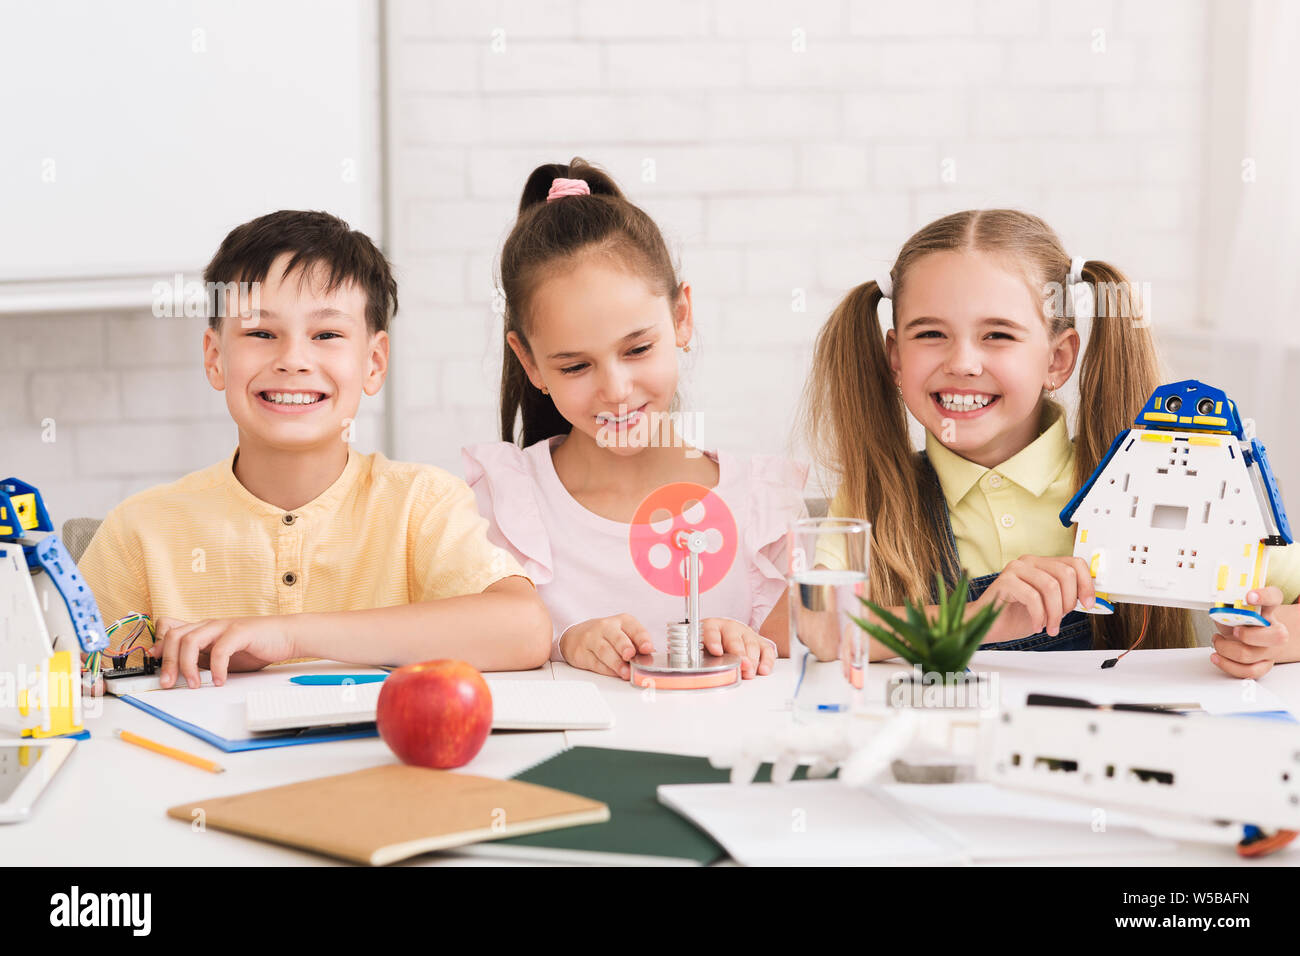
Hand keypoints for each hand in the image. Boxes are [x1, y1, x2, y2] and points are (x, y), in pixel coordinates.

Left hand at [147, 616, 296, 687]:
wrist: (286, 636)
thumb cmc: (255, 646)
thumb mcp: (221, 654)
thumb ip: (202, 658)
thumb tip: (178, 671)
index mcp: (203, 629)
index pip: (170, 628)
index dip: (159, 645)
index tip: (154, 665)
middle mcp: (210, 625)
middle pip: (176, 636)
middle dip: (168, 662)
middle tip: (169, 683)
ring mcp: (225, 626)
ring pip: (191, 640)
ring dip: (187, 665)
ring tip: (193, 685)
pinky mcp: (241, 632)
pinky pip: (220, 649)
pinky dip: (216, 668)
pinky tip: (219, 681)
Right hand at [558, 614, 653, 679]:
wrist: (576, 636)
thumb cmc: (606, 636)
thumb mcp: (623, 633)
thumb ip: (637, 645)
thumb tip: (649, 659)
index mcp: (622, 621)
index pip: (634, 628)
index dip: (642, 639)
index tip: (648, 648)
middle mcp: (606, 627)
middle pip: (617, 637)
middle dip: (625, 647)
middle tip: (631, 656)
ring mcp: (592, 639)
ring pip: (605, 651)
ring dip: (616, 663)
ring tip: (625, 672)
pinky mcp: (582, 652)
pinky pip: (595, 662)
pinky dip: (606, 670)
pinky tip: (614, 673)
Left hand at [700, 618, 774, 678]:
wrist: (721, 638)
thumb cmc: (708, 645)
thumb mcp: (699, 648)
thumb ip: (697, 655)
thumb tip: (690, 668)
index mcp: (712, 626)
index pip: (712, 632)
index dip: (714, 641)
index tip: (716, 651)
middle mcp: (730, 628)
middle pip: (734, 639)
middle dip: (739, 653)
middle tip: (741, 664)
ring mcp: (745, 634)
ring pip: (751, 644)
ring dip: (752, 660)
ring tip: (749, 672)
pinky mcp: (758, 642)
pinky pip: (766, 650)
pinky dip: (767, 660)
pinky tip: (764, 670)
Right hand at [972, 555, 1095, 641]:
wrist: (988, 625)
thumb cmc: (1015, 615)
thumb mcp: (1048, 605)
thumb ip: (1065, 596)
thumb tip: (1087, 598)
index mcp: (1041, 564)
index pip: (1074, 563)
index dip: (1087, 583)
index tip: (1088, 603)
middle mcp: (1028, 562)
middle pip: (1065, 573)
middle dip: (1069, 601)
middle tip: (1061, 618)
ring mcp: (1015, 569)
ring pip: (1051, 586)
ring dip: (1054, 613)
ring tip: (1049, 626)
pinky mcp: (1004, 581)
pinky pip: (1033, 597)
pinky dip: (1038, 615)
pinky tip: (1035, 624)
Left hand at [1210, 587, 1294, 678]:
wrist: (1251, 635)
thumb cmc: (1241, 620)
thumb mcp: (1233, 609)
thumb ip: (1226, 608)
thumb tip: (1217, 610)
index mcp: (1268, 610)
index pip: (1274, 598)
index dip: (1264, 596)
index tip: (1249, 596)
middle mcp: (1274, 630)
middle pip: (1276, 636)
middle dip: (1248, 635)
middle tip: (1234, 630)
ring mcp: (1270, 649)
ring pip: (1253, 655)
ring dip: (1226, 649)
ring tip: (1217, 641)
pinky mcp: (1263, 665)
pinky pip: (1248, 671)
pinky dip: (1228, 665)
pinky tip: (1217, 656)